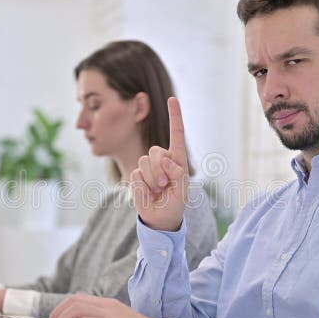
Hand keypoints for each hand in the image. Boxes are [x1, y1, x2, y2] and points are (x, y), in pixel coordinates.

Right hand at [131, 97, 188, 230]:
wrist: (160, 218)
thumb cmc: (175, 203)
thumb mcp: (182, 190)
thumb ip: (178, 174)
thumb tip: (166, 160)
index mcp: (177, 159)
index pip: (176, 134)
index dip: (175, 116)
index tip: (172, 99)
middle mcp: (162, 159)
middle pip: (157, 151)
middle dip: (161, 170)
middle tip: (166, 186)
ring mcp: (148, 167)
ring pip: (145, 162)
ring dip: (153, 180)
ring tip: (158, 191)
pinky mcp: (136, 176)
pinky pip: (136, 175)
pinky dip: (143, 187)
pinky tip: (149, 193)